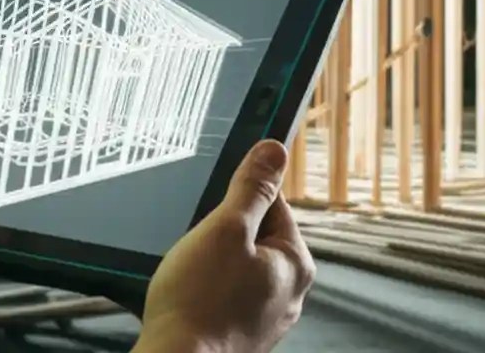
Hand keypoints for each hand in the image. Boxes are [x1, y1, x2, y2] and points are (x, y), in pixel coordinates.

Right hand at [134, 140, 315, 352]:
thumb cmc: (198, 303)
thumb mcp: (225, 229)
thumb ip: (252, 188)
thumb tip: (275, 151)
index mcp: (295, 263)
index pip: (274, 204)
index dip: (238, 199)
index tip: (213, 207)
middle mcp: (288, 292)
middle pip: (254, 236)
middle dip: (221, 235)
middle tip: (198, 247)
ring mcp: (265, 316)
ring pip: (235, 267)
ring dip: (211, 264)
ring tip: (192, 276)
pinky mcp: (241, 333)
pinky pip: (224, 295)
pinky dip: (206, 291)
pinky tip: (189, 297)